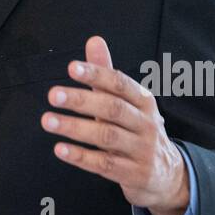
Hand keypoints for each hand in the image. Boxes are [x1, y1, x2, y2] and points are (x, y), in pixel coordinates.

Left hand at [41, 36, 189, 214]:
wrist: (167, 174)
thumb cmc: (138, 130)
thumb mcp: (127, 102)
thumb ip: (107, 74)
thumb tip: (94, 40)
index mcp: (144, 101)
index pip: (120, 83)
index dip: (97, 74)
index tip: (72, 67)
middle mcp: (146, 123)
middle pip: (112, 108)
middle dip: (81, 100)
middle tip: (53, 95)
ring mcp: (142, 150)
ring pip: (107, 136)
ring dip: (75, 128)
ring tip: (48, 121)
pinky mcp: (133, 174)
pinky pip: (104, 165)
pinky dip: (81, 157)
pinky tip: (60, 149)